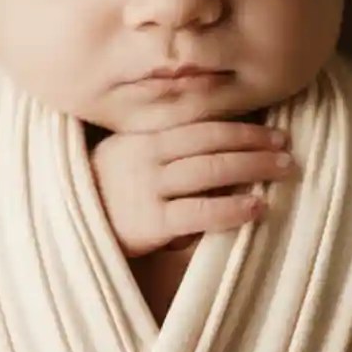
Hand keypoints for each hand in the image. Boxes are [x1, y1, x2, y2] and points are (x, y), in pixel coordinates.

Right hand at [89, 120, 295, 258]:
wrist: (63, 226)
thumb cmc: (102, 193)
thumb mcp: (125, 157)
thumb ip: (161, 148)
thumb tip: (213, 147)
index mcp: (145, 137)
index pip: (200, 125)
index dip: (239, 126)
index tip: (272, 130)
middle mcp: (148, 157)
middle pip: (212, 142)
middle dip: (254, 142)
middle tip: (287, 147)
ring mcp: (148, 188)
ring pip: (211, 170)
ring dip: (253, 167)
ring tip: (284, 170)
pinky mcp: (150, 222)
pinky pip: (199, 212)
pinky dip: (232, 208)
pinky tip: (257, 207)